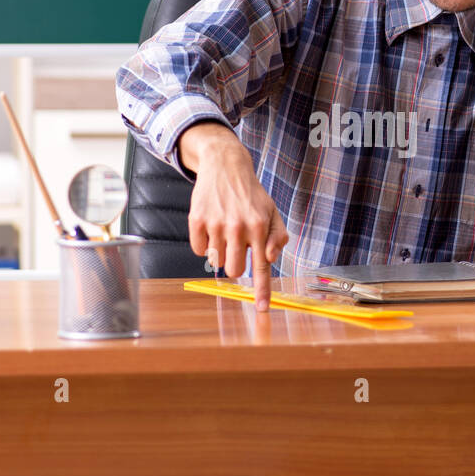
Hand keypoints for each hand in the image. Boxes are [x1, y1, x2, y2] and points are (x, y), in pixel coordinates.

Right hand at [183, 125, 288, 309]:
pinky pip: (198, 249)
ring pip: (215, 260)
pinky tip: (211, 225)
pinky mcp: (196, 219)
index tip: (262, 310)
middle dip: (235, 264)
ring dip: (220, 250)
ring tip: (225, 229)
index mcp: (260, 227)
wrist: (225, 166)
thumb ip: (277, 237)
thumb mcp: (272, 212)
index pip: (261, 267)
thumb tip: (269, 258)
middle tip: (237, 246)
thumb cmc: (251, 195)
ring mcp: (216, 223)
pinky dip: (203, 243)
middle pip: (234, 270)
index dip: (261, 291)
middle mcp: (238, 227)